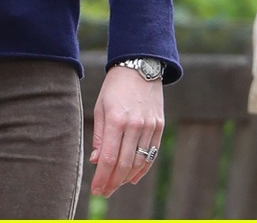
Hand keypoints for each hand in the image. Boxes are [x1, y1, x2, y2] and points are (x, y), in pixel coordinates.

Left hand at [89, 66, 164, 197]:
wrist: (140, 65)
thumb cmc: (115, 86)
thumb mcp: (101, 107)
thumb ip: (100, 135)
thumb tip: (97, 161)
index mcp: (116, 120)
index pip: (108, 158)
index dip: (102, 178)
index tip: (96, 190)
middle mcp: (134, 125)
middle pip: (124, 164)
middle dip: (113, 182)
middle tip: (105, 192)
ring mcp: (149, 125)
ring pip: (139, 161)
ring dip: (127, 177)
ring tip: (116, 185)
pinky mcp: (159, 125)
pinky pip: (152, 153)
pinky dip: (142, 168)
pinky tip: (133, 176)